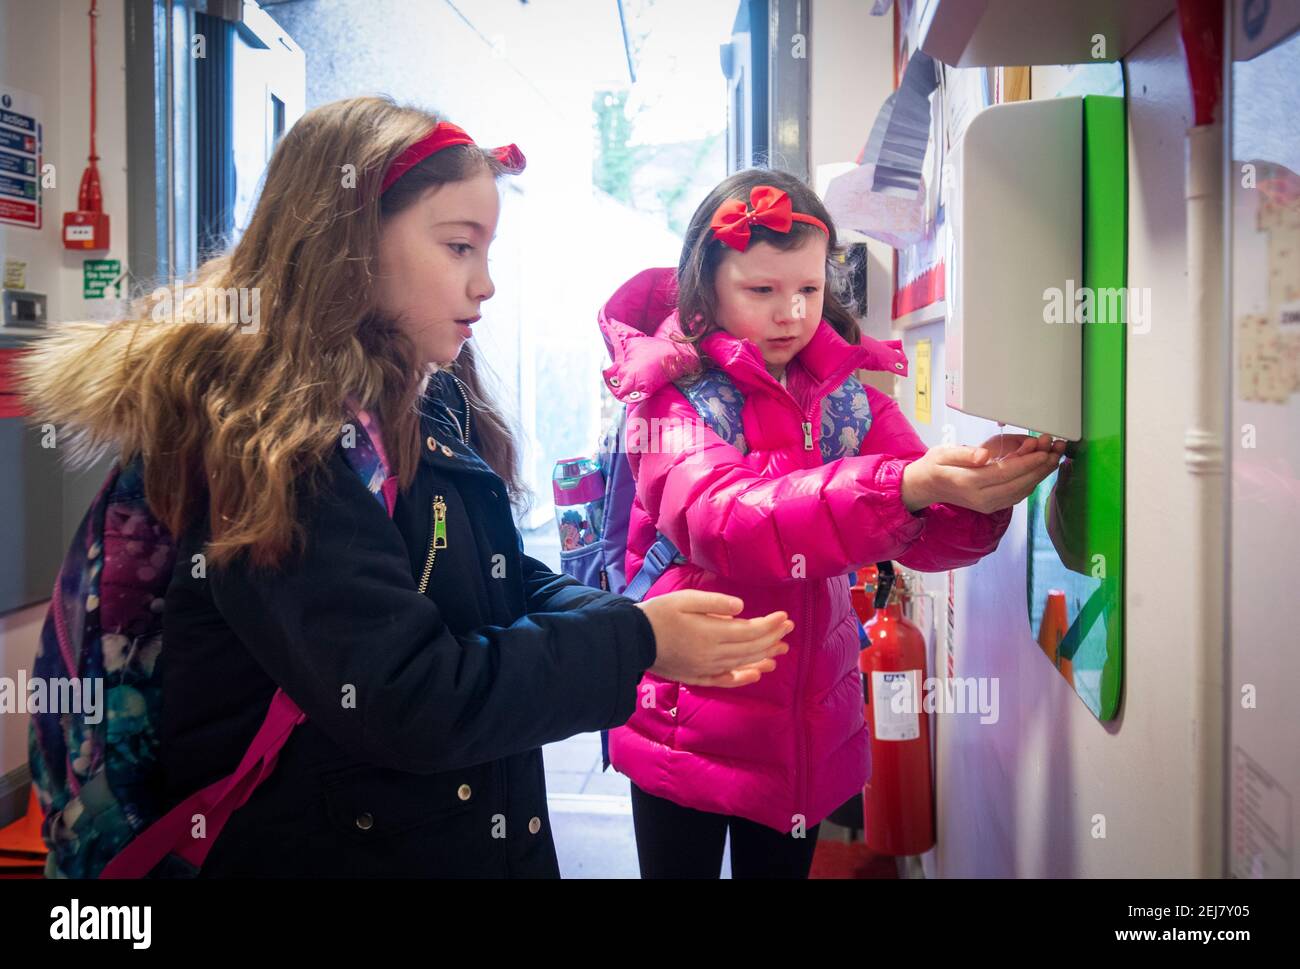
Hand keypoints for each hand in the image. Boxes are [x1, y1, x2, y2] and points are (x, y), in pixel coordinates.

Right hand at [637, 590, 791, 687]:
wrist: (632, 640)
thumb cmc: (658, 614)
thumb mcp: (685, 599)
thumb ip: (715, 603)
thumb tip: (741, 608)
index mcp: (711, 633)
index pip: (750, 631)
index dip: (770, 625)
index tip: (784, 616)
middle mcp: (713, 654)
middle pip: (751, 648)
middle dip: (772, 638)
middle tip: (789, 629)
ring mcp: (706, 668)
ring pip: (743, 664)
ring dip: (764, 657)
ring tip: (781, 651)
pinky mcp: (697, 677)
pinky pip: (726, 681)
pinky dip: (743, 678)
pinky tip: (756, 674)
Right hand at [901, 433, 1066, 514]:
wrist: (925, 488)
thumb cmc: (934, 466)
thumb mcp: (942, 453)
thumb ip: (964, 454)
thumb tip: (985, 456)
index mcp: (968, 483)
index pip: (1005, 473)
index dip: (1027, 462)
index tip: (1044, 451)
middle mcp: (981, 499)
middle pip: (1019, 484)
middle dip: (1041, 468)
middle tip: (1058, 451)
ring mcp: (988, 505)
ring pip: (1022, 491)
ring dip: (1040, 475)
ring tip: (1054, 457)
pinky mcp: (992, 506)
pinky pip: (1017, 495)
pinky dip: (1032, 482)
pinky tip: (1040, 469)